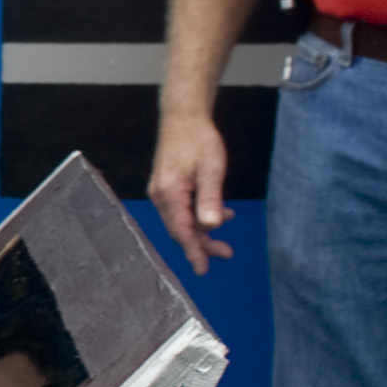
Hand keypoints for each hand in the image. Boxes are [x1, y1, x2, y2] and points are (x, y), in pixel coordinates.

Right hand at [148, 107, 234, 274]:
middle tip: (226, 253)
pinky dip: (198, 217)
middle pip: (180, 229)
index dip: (193, 251)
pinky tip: (218, 215)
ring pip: (181, 221)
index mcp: (169, 192)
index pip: (181, 230)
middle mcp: (160, 195)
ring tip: (224, 239)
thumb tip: (211, 227)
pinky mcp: (166, 187)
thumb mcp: (212, 169)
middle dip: (201, 244)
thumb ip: (210, 199)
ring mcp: (160, 191)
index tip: (203, 269)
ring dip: (202, 231)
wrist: (183, 116)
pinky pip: (181, 210)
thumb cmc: (199, 139)